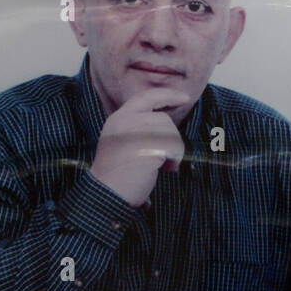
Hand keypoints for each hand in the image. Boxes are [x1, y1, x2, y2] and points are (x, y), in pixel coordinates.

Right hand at [88, 87, 187, 205]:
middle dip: (172, 137)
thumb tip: (167, 122)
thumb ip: (138, 127)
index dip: (167, 95)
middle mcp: (125, 121)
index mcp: (118, 119)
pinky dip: (176, 158)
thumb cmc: (118, 174)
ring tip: (163, 166)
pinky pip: (174, 145)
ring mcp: (135, 133)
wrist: (106, 195)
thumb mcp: (123, 141)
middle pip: (163, 118)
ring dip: (173, 150)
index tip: (184, 97)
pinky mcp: (147, 146)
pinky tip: (167, 169)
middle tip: (169, 157)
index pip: (146, 96)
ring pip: (171, 132)